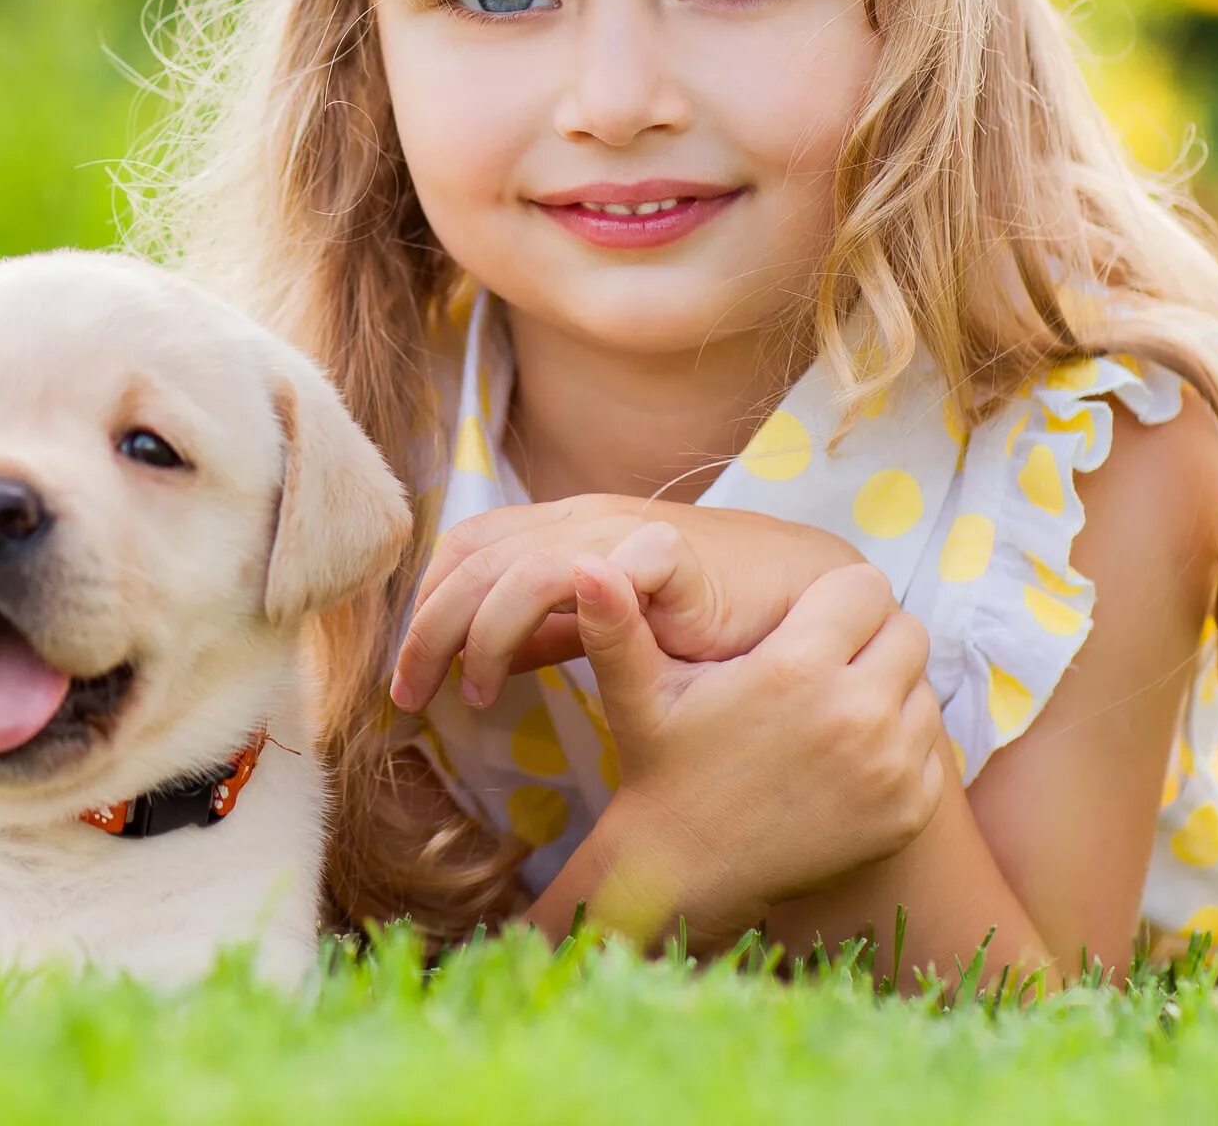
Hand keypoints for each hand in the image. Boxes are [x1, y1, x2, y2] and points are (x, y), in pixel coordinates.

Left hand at [389, 497, 860, 711]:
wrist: (810, 600)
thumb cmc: (707, 619)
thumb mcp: (606, 630)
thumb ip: (547, 636)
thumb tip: (478, 663)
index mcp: (560, 528)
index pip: (465, 550)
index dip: (425, 607)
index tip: (408, 678)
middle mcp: (581, 520)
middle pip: (471, 559)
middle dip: (425, 630)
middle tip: (407, 696)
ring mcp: (622, 532)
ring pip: (511, 567)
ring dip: (472, 633)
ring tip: (471, 693)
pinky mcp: (666, 555)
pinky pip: (583, 574)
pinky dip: (538, 620)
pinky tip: (530, 670)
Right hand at [547, 556, 946, 933]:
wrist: (690, 870)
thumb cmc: (663, 766)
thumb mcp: (635, 690)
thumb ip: (614, 621)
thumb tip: (582, 562)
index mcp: (796, 668)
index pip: (864, 587)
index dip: (835, 598)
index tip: (805, 621)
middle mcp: (856, 714)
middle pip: (906, 630)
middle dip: (869, 636)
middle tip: (824, 660)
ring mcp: (891, 768)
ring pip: (922, 689)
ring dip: (887, 689)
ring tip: (831, 707)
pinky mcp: (909, 811)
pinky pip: (929, 749)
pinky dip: (899, 746)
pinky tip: (845, 757)